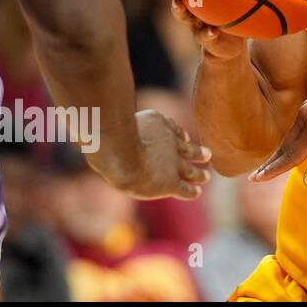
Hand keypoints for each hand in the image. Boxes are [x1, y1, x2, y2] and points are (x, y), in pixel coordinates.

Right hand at [92, 110, 212, 200]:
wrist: (122, 155)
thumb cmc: (117, 134)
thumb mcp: (118, 118)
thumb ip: (118, 117)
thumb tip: (98, 115)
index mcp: (162, 129)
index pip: (175, 133)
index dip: (181, 137)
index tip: (187, 139)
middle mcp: (171, 146)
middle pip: (188, 150)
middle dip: (198, 153)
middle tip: (208, 155)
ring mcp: (173, 165)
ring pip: (192, 170)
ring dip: (199, 174)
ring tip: (206, 177)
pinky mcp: (170, 183)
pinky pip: (186, 188)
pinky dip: (192, 190)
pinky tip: (197, 192)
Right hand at [153, 0, 245, 60]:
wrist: (231, 42)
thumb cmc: (229, 13)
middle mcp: (191, 10)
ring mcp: (197, 26)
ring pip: (184, 18)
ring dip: (179, 11)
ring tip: (178, 3)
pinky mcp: (208, 40)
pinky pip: (206, 37)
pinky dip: (208, 33)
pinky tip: (213, 30)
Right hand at [248, 55, 306, 184]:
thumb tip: (306, 182)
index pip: (290, 155)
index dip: (274, 169)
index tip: (257, 179)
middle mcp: (306, 116)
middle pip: (286, 145)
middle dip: (272, 162)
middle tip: (255, 177)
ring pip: (291, 133)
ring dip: (281, 150)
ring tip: (270, 165)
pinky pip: (298, 124)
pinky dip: (291, 137)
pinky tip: (290, 145)